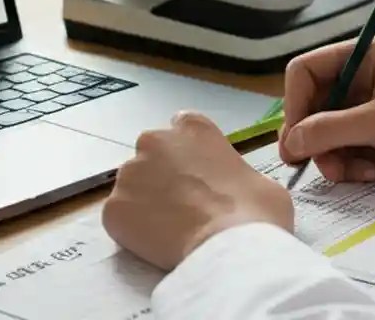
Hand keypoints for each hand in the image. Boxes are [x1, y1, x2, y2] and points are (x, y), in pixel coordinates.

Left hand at [103, 111, 293, 269]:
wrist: (229, 247)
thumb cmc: (254, 212)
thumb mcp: (261, 181)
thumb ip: (236, 174)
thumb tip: (234, 190)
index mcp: (192, 127)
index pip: (180, 129)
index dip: (187, 154)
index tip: (195, 176)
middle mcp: (154, 141)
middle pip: (151, 157)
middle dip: (162, 178)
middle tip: (183, 207)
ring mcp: (129, 174)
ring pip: (132, 187)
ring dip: (145, 203)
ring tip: (170, 229)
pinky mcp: (113, 207)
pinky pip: (119, 218)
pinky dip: (132, 230)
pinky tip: (156, 243)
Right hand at [278, 35, 374, 185]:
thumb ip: (328, 130)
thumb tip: (289, 141)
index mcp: (365, 55)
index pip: (306, 70)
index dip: (294, 104)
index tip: (294, 138)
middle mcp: (364, 75)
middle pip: (313, 104)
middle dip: (314, 137)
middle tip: (314, 165)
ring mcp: (372, 104)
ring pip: (327, 130)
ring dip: (334, 155)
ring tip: (352, 173)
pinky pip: (347, 145)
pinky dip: (351, 162)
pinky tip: (373, 172)